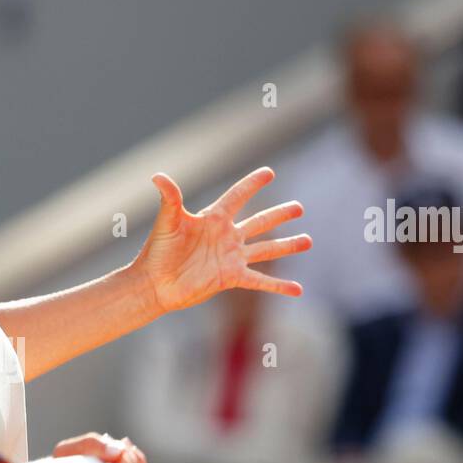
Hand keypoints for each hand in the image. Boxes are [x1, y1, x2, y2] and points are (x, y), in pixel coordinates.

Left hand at [133, 167, 310, 314]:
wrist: (154, 283)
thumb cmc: (158, 251)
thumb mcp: (167, 222)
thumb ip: (170, 199)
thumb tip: (158, 176)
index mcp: (213, 219)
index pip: (238, 196)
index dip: (252, 184)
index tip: (269, 173)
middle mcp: (226, 236)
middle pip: (259, 222)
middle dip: (279, 215)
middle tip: (299, 207)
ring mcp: (231, 257)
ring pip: (266, 249)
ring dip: (287, 245)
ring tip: (308, 241)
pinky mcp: (231, 277)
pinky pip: (260, 281)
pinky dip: (279, 286)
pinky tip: (298, 290)